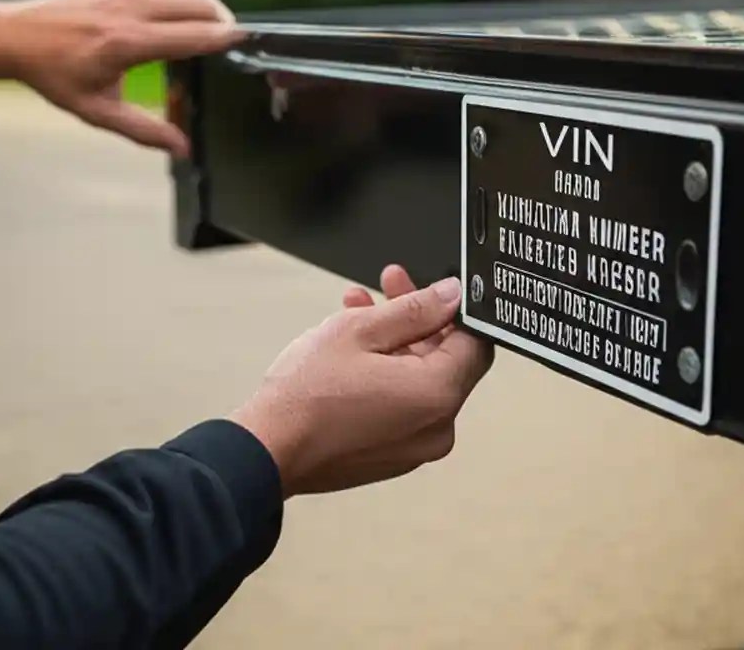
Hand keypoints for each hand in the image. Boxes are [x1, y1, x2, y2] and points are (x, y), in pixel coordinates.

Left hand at [0, 0, 242, 156]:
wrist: (18, 37)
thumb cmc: (56, 74)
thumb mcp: (99, 112)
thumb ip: (145, 131)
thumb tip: (183, 150)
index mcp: (124, 44)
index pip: (191, 35)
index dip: (223, 38)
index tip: (244, 43)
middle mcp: (126, 9)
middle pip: (198, 5)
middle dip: (222, 21)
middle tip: (232, 40)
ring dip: (207, 6)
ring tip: (216, 28)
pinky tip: (186, 15)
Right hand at [230, 268, 493, 496]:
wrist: (268, 450)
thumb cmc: (306, 395)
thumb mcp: (360, 330)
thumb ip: (414, 308)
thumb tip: (451, 295)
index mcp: (437, 395)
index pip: (475, 343)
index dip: (455, 310)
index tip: (432, 289)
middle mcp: (437, 428)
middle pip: (445, 360)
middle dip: (417, 320)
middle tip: (389, 287)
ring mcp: (416, 447)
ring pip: (420, 381)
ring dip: (396, 344)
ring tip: (358, 312)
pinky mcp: (393, 456)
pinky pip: (404, 407)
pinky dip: (387, 376)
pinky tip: (355, 352)